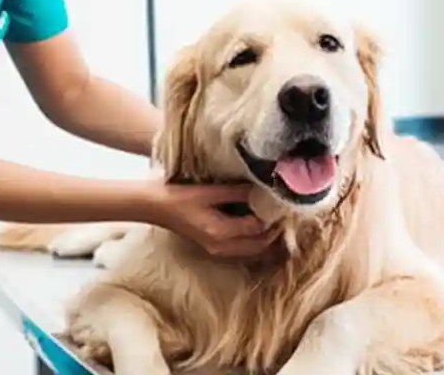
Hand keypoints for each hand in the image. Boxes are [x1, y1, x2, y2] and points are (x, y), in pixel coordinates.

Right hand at [146, 181, 277, 258]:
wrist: (157, 207)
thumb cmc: (180, 196)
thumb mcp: (211, 191)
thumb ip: (238, 192)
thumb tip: (263, 191)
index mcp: (220, 232)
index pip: (258, 228)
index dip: (273, 217)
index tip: (284, 204)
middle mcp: (220, 247)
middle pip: (260, 246)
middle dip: (275, 232)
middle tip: (286, 215)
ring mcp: (217, 252)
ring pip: (253, 252)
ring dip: (267, 240)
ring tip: (277, 221)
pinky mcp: (214, 250)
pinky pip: (244, 252)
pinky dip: (256, 243)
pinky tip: (260, 229)